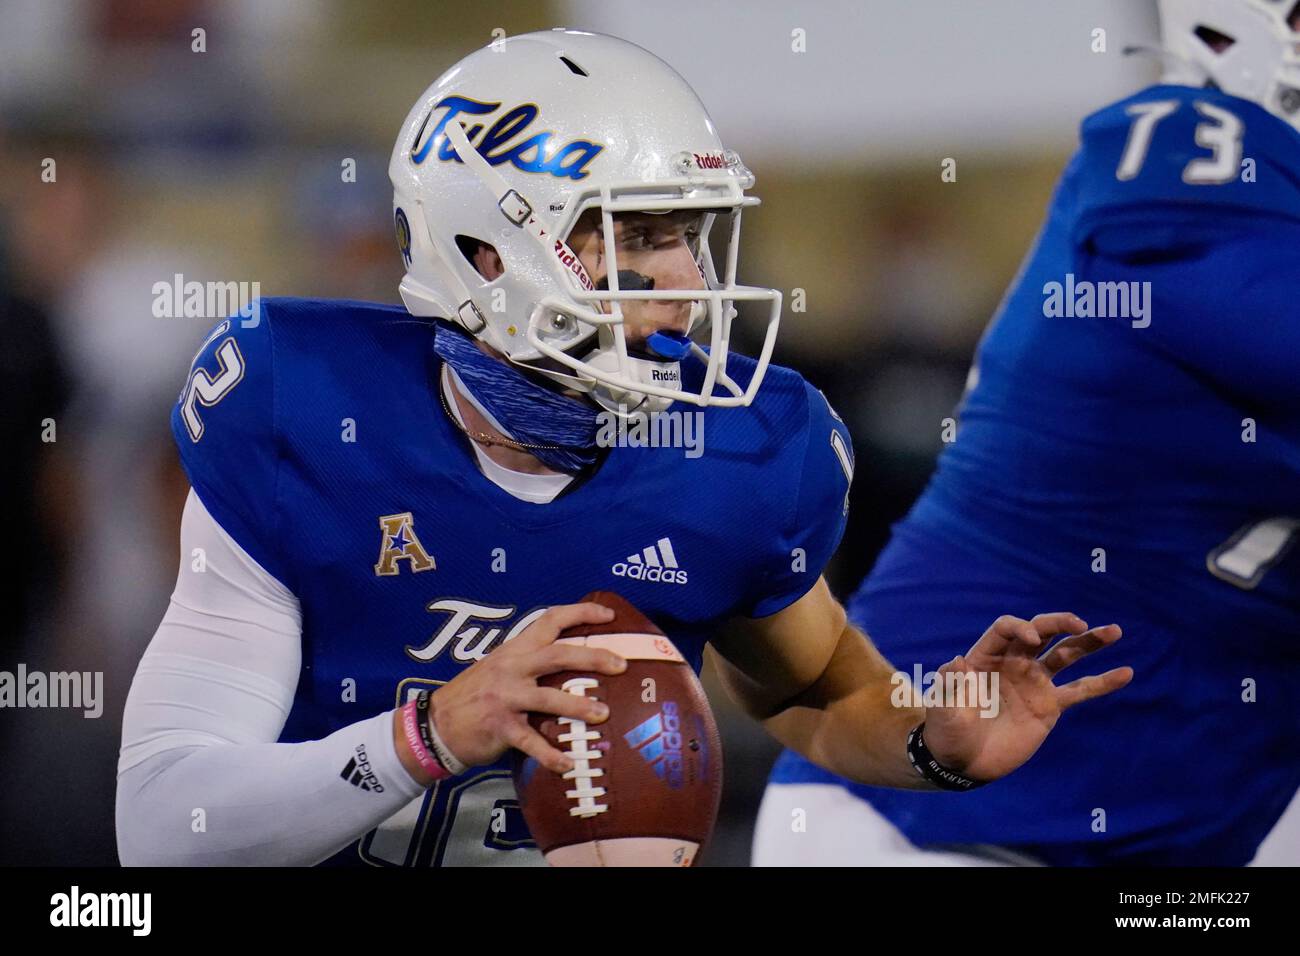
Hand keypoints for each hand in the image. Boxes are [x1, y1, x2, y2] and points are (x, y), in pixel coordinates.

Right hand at [403, 602, 627, 783]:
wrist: (436, 725)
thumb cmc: (474, 695)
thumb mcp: (500, 666)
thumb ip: (529, 661)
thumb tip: (573, 661)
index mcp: (514, 649)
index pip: (549, 619)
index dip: (580, 612)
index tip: (609, 614)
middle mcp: (512, 668)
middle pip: (558, 654)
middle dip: (592, 657)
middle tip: (621, 665)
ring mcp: (505, 697)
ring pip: (548, 697)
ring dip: (579, 705)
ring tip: (603, 714)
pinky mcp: (500, 726)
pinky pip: (531, 742)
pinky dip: (551, 754)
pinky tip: (568, 764)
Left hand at [921, 613, 1132, 782]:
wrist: (963, 762)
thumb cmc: (946, 732)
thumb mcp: (942, 710)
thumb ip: (949, 686)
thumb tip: (956, 661)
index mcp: (985, 657)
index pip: (1006, 630)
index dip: (1020, 628)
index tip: (1031, 636)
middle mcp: (1013, 663)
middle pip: (1040, 633)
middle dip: (1058, 623)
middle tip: (1079, 623)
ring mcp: (1034, 682)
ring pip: (1065, 655)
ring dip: (1088, 642)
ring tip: (1114, 631)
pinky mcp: (1050, 705)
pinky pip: (1080, 690)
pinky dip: (1102, 682)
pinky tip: (1126, 672)